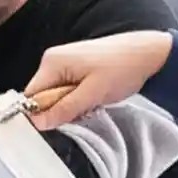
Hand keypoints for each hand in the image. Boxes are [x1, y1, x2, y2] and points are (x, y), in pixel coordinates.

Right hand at [24, 30, 173, 129]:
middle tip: (83, 109)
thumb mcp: (93, 94)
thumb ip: (63, 108)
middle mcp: (53, 60)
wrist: (147, 53)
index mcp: (52, 62)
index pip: (30, 96)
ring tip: (93, 102)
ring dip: (71, 105)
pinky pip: (66, 90)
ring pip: (56, 95)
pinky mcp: (75, 67)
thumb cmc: (122, 68)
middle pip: (42, 96)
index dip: (41, 113)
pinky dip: (78, 98)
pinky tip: (95, 97)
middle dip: (59, 109)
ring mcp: (64, 62)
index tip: (58, 123)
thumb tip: (37, 122)